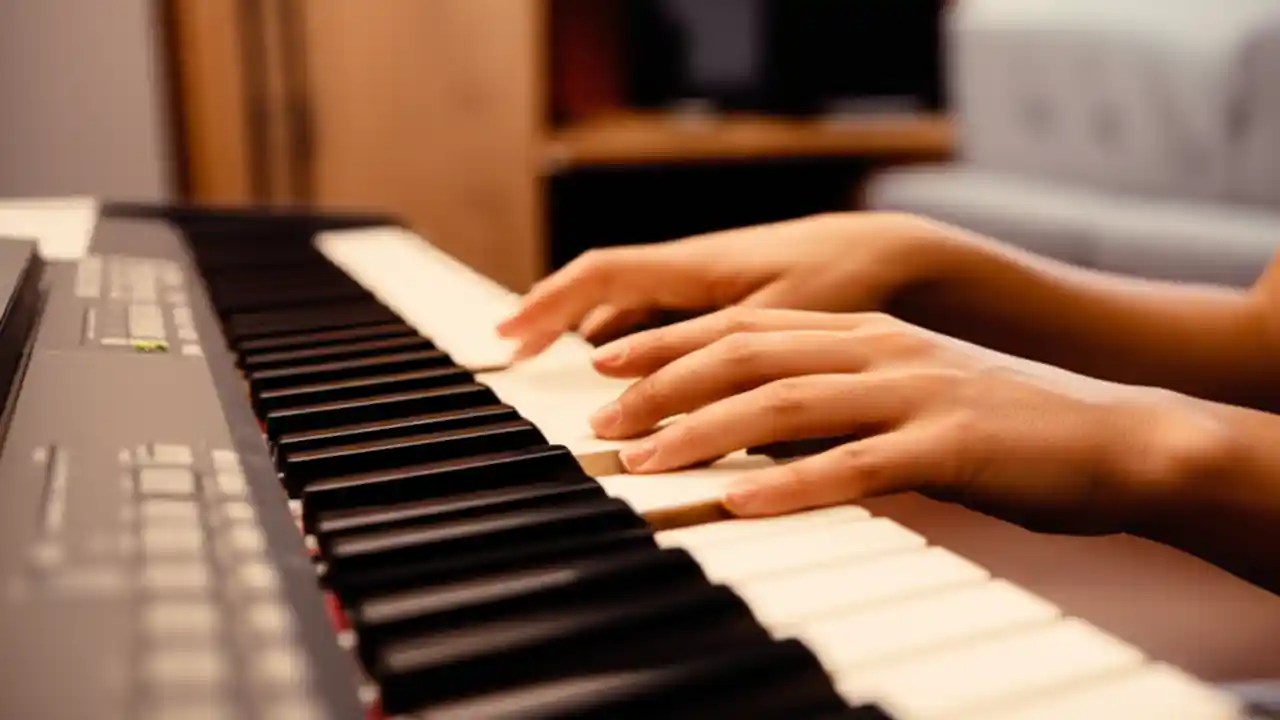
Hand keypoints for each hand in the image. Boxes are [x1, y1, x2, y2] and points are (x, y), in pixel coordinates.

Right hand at [496, 212, 962, 359]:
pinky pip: (664, 317)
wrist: (894, 253)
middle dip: (554, 317)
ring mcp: (709, 285)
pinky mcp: (731, 302)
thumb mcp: (788, 329)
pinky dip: (635, 340)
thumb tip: (674, 419)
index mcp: (695, 267)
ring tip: (558, 368)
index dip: (550, 303)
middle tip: (514, 352)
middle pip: (603, 290)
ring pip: (632, 305)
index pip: (601, 275)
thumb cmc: (845, 280)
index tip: (509, 334)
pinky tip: (632, 370)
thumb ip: (731, 369)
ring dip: (592, 332)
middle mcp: (692, 270)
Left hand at [587, 308, 1228, 534]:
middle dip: (666, 386)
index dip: (670, 344)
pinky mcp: (949, 444)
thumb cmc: (997, 428)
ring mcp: (914, 392)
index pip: (746, 327)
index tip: (605, 367)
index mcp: (865, 333)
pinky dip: (791, 483)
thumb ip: (833, 400)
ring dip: (705, 431)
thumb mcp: (903, 396)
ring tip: (645, 460)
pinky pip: (855, 464)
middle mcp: (880, 350)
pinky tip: (740, 500)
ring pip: (787, 403)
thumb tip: (747, 427)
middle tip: (604, 422)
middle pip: (750, 354)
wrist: (1109, 439)